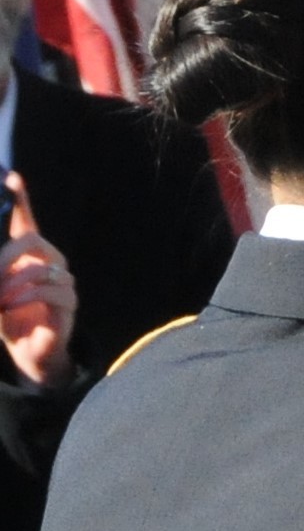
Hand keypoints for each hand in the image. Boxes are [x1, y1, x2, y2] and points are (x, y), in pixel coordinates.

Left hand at [0, 177, 77, 387]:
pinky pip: (53, 291)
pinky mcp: (69, 305)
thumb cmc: (8, 318)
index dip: (20, 199)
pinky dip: (26, 297)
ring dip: (13, 283)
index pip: (26, 221)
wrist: (27, 353)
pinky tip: (10, 306)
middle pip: (33, 240)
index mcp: (28, 257)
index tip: (11, 177)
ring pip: (42, 268)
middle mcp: (49, 263)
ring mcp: (62, 283)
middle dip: (7, 255)